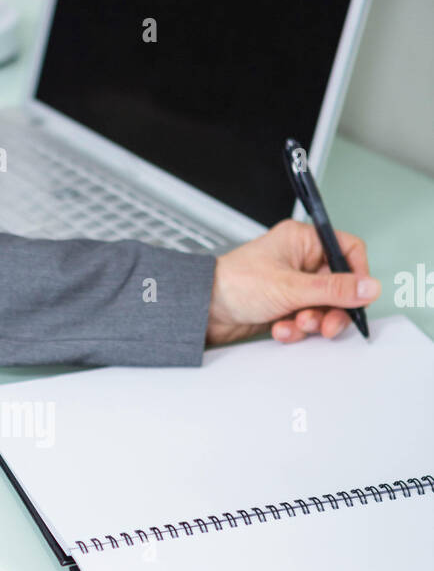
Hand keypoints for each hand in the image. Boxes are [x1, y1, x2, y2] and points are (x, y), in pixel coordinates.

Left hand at [206, 220, 380, 346]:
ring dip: (312, 320)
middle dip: (331, 308)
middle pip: (337, 286)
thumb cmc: (232, 284)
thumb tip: (368, 287)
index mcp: (302, 241)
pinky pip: (305, 318)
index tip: (357, 297)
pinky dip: (296, 328)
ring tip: (296, 324)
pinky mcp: (283, 305)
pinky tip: (281, 329)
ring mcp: (291, 284)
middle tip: (324, 324)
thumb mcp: (290, 287)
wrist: (201, 311)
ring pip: (322, 306)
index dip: (357, 275)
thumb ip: (334, 290)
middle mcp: (299, 260)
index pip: (347, 251)